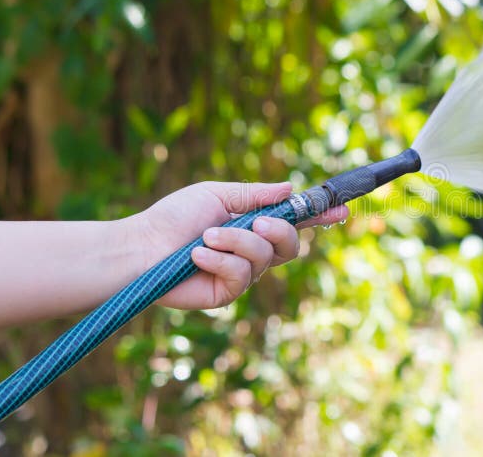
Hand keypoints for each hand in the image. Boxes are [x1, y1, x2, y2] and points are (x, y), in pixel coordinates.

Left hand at [134, 181, 347, 309]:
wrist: (140, 247)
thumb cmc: (174, 218)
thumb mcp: (217, 194)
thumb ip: (255, 194)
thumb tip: (290, 188)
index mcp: (254, 225)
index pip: (295, 222)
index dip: (320, 216)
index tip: (342, 208)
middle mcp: (253, 251)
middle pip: (291, 245)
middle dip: (279, 231)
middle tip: (257, 222)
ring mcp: (242, 274)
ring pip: (265, 257)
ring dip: (236, 241)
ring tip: (205, 237)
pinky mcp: (227, 294)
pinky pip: (241, 275)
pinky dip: (219, 259)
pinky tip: (196, 256)